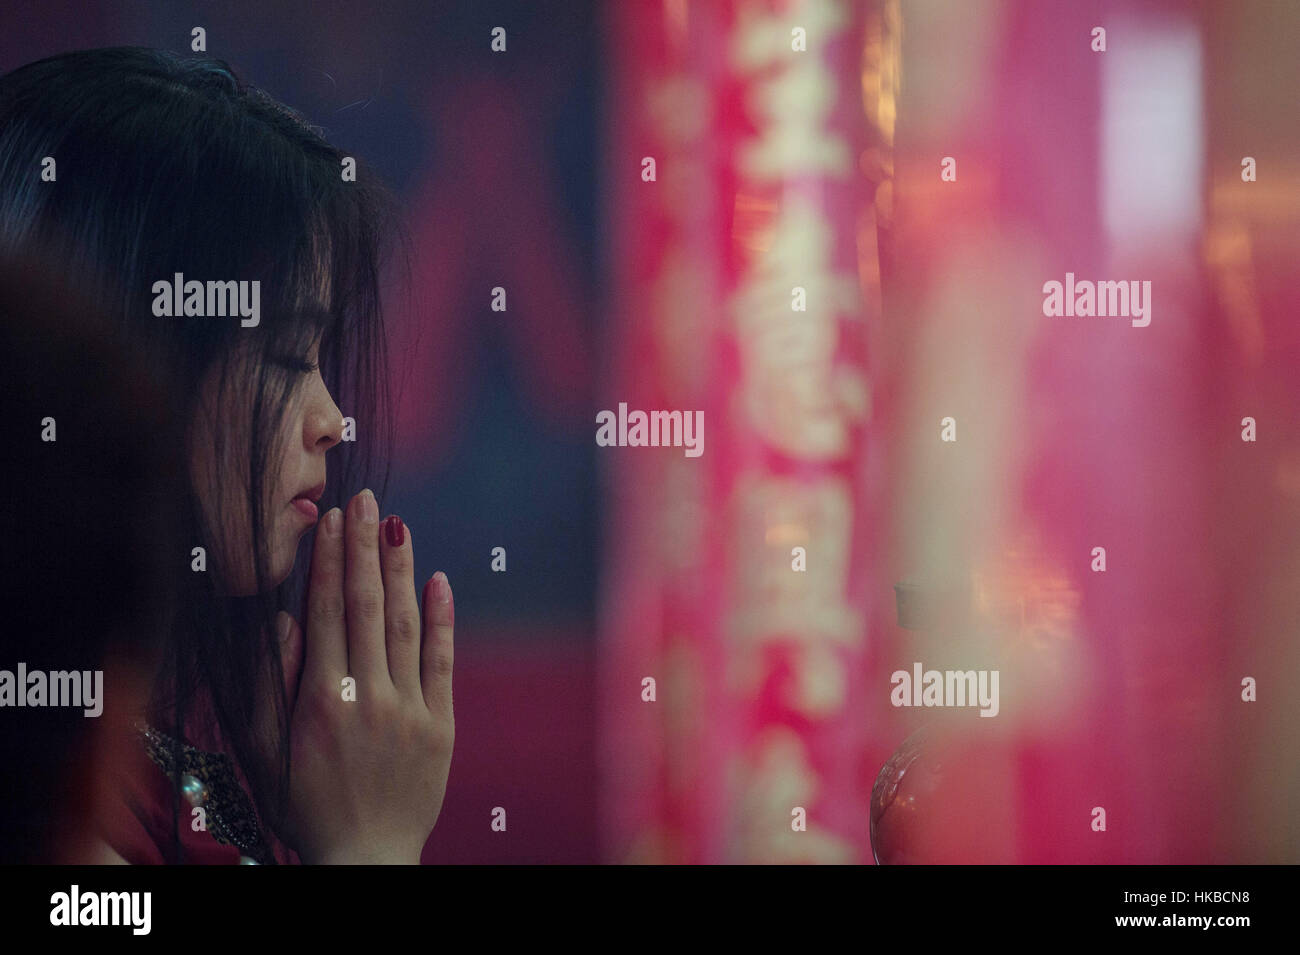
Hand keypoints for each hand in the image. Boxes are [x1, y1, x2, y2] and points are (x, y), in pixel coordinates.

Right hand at [279, 488, 454, 863]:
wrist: (363, 858)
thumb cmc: (304, 804)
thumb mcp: (266, 751)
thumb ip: (269, 684)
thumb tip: (281, 621)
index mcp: (319, 701)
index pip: (325, 614)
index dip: (328, 562)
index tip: (331, 520)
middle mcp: (366, 697)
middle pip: (366, 608)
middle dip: (364, 548)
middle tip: (365, 499)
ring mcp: (409, 710)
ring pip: (406, 626)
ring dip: (400, 570)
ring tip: (396, 524)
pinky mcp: (442, 725)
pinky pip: (443, 662)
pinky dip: (443, 619)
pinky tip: (439, 579)